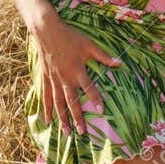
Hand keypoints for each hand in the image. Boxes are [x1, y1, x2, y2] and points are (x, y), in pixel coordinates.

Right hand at [32, 16, 121, 135]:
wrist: (47, 31)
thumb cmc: (70, 36)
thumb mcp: (89, 44)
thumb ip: (103, 56)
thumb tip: (119, 63)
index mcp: (77, 70)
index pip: (88, 87)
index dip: (95, 98)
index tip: (102, 110)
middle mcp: (65, 78)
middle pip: (72, 101)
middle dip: (77, 117)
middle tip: (82, 132)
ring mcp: (54, 80)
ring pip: (58, 103)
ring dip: (62, 119)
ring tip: (66, 133)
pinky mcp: (45, 78)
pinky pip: (45, 96)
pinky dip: (46, 109)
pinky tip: (47, 120)